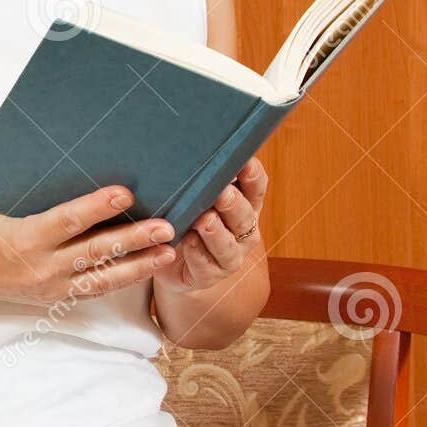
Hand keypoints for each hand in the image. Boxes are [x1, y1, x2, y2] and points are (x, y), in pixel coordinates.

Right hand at [0, 184, 178, 309]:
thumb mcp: (1, 207)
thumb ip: (38, 196)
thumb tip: (77, 168)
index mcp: (25, 237)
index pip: (68, 220)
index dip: (98, 207)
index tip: (126, 194)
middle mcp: (42, 267)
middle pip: (96, 251)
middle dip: (134, 239)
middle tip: (166, 227)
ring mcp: (52, 286)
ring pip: (103, 277)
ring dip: (139, 265)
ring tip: (168, 252)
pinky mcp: (57, 298)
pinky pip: (95, 288)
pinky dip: (122, 277)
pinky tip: (146, 266)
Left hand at [152, 159, 267, 294]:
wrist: (171, 262)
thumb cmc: (184, 218)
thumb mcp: (190, 196)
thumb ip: (196, 179)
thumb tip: (185, 149)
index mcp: (244, 206)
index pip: (256, 188)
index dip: (253, 176)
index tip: (246, 163)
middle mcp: (242, 232)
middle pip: (244, 216)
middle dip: (233, 205)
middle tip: (223, 193)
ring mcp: (229, 257)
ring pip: (227, 245)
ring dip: (216, 232)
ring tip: (205, 220)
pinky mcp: (209, 276)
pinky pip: (205, 267)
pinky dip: (196, 254)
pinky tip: (187, 243)